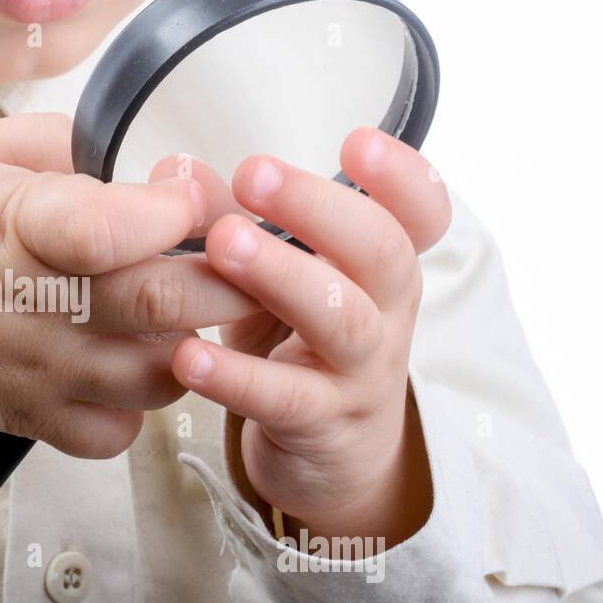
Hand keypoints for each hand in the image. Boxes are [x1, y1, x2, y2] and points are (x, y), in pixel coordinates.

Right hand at [0, 112, 258, 456]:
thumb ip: (63, 145)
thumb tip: (141, 165)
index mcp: (16, 230)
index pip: (111, 229)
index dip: (171, 206)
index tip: (182, 183)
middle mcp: (35, 309)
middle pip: (161, 304)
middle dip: (228, 273)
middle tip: (248, 248)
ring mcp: (39, 372)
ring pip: (158, 374)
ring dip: (196, 339)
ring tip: (192, 302)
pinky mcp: (33, 417)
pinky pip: (116, 433)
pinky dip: (142, 407)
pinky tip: (135, 364)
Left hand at [170, 128, 452, 543]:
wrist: (331, 462)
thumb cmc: (298, 352)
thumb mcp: (272, 285)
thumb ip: (233, 225)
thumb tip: (179, 171)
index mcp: (381, 269)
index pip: (423, 215)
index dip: (403, 176)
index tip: (356, 140)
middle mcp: (386, 315)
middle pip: (381, 252)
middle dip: (319, 207)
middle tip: (255, 173)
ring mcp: (360, 374)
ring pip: (343, 321)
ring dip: (283, 276)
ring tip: (222, 246)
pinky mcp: (322, 427)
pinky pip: (285, 399)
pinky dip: (236, 377)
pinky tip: (187, 356)